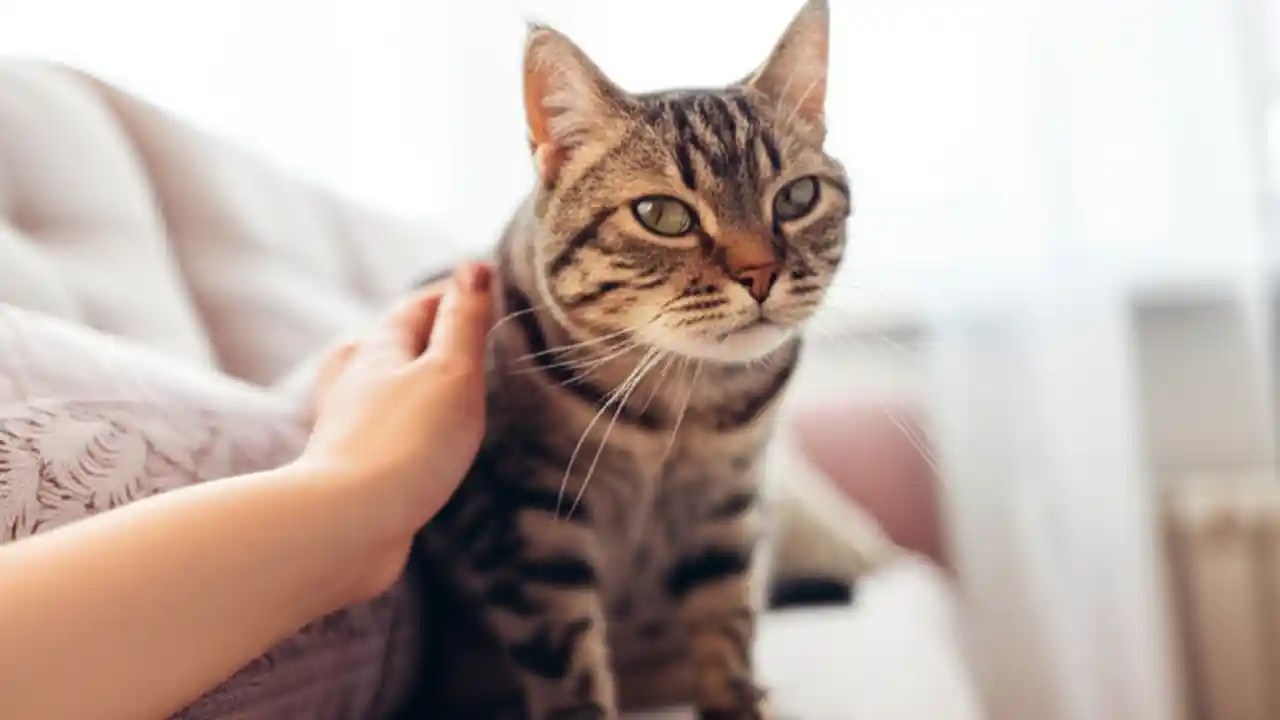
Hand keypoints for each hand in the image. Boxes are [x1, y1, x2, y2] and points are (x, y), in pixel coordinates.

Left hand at [296, 262, 492, 597]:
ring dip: (412, 382)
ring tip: (443, 386)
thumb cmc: (406, 443)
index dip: (453, 294)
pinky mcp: (350, 470)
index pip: (418, 306)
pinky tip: (419, 445)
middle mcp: (354, 381)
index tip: (485, 286)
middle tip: (465, 333)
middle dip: (427, 335)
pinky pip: (384, 433)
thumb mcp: (450, 372)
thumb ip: (464, 322)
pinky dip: (405, 425)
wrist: (346, 527)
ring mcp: (348, 427)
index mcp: (378, 349)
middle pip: (392, 345)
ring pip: (384, 390)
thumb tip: (474, 266)